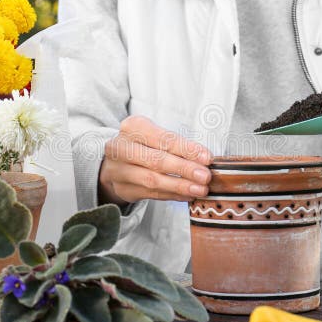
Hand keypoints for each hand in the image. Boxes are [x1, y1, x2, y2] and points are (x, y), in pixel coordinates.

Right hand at [98, 115, 212, 205]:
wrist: (115, 162)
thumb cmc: (142, 145)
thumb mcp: (155, 135)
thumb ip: (176, 145)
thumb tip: (204, 160)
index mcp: (132, 127)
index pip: (163, 138)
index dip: (186, 149)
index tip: (207, 158)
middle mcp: (121, 147)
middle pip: (156, 160)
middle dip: (184, 169)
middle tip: (205, 176)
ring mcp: (119, 170)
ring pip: (153, 180)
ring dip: (180, 185)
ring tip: (200, 189)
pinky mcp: (123, 189)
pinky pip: (152, 193)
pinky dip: (173, 194)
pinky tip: (187, 194)